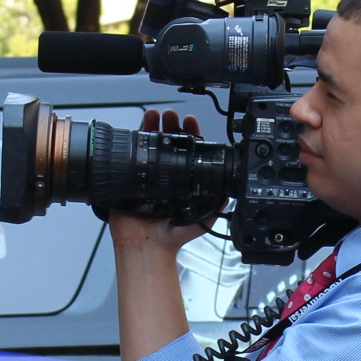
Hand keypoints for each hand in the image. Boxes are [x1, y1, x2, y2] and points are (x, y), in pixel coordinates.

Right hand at [103, 110, 209, 256]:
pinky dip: (134, 139)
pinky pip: (130, 155)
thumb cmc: (174, 236)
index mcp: (183, 180)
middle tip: (172, 117)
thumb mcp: (203, 218)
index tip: (191, 123)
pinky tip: (140, 128)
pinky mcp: (129, 177)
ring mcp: (147, 174)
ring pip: (150, 144)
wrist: (148, 246)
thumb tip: (230, 188)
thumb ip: (217, 203)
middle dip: (171, 126)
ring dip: (153, 127)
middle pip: (169, 142)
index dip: (190, 135)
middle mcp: (165, 175)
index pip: (188, 151)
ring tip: (157, 115)